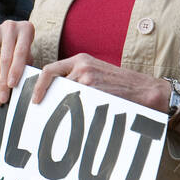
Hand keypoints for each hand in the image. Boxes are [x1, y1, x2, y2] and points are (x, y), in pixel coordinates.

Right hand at [0, 18, 34, 105]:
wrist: (9, 35)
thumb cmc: (22, 48)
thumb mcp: (29, 55)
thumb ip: (26, 66)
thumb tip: (23, 87)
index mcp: (25, 29)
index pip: (20, 53)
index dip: (15, 70)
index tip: (12, 85)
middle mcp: (9, 27)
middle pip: (4, 58)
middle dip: (3, 81)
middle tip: (3, 98)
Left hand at [29, 55, 170, 111]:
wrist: (144, 90)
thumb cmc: (119, 84)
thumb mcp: (96, 71)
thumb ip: (77, 76)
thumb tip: (56, 92)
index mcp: (80, 59)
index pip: (49, 70)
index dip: (38, 86)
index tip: (35, 100)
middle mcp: (82, 66)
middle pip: (55, 85)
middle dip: (50, 100)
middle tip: (45, 113)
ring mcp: (88, 78)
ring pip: (65, 96)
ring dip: (64, 108)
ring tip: (67, 119)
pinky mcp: (95, 90)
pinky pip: (77, 104)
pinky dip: (76, 113)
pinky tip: (79, 120)